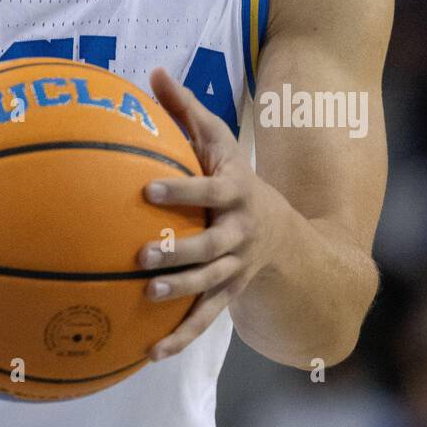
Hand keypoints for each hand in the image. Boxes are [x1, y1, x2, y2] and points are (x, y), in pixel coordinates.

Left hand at [138, 65, 284, 360]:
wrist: (285, 233)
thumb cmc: (234, 175)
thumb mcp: (218, 140)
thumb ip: (186, 109)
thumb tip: (152, 71)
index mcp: (236, 193)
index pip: (209, 192)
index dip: (182, 192)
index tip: (147, 191)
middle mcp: (239, 234)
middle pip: (211, 247)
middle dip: (179, 252)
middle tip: (142, 255)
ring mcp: (235, 269)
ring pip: (209, 286)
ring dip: (179, 294)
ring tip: (146, 297)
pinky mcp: (227, 296)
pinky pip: (204, 320)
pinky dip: (179, 338)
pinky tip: (149, 355)